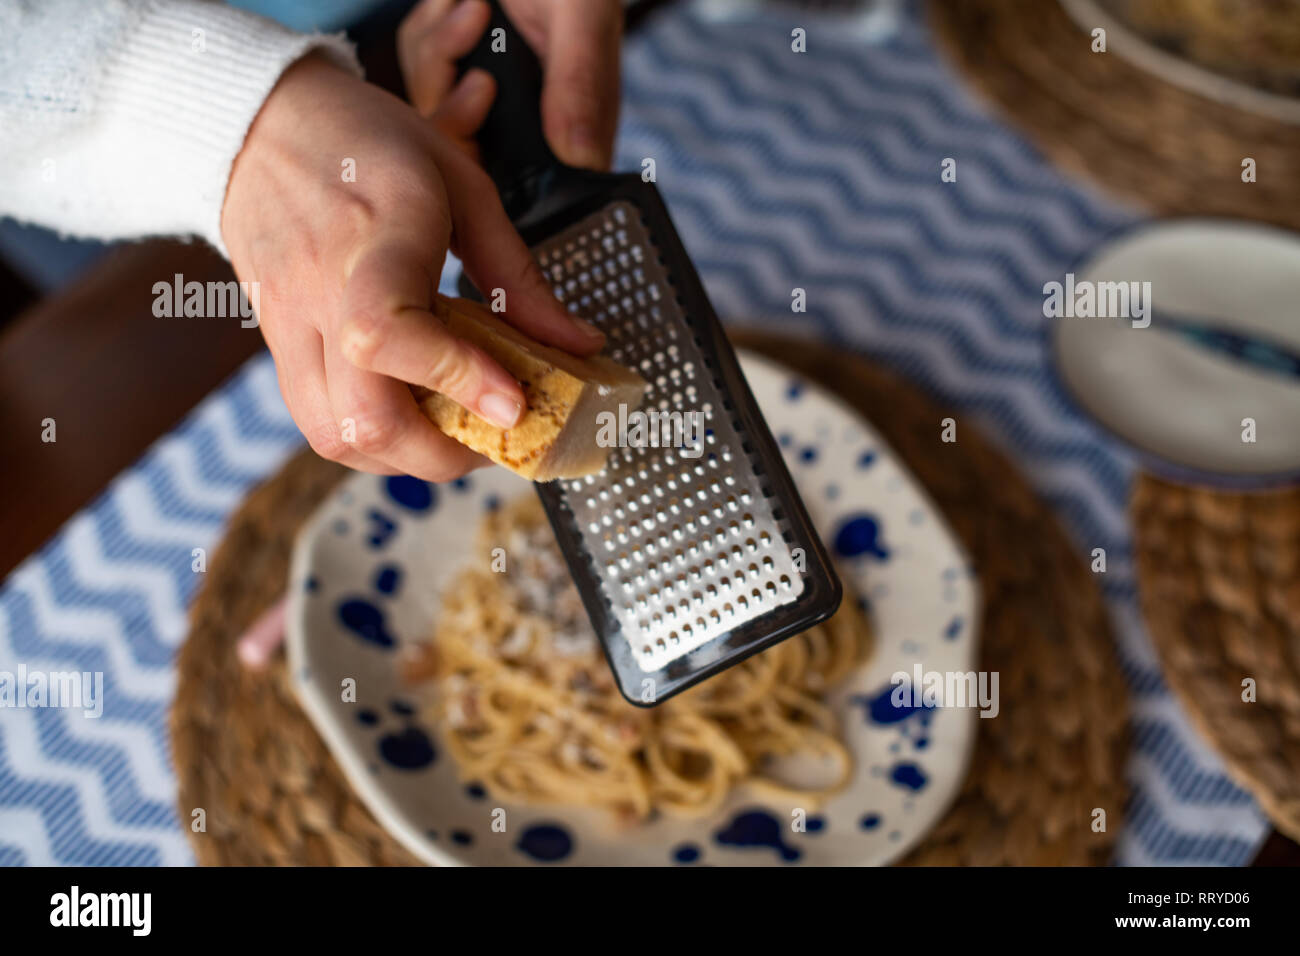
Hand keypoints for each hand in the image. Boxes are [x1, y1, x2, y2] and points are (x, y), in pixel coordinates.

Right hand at [221, 53, 604, 481]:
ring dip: (406, 459)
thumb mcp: (462, 184)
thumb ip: (519, 273)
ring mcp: (290, 328)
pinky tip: (411, 418)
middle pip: (362, 418)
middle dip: (442, 453)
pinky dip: (372, 442)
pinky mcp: (278, 348)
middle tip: (495, 437)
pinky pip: (318, 423)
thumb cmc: (369, 146)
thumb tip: (580, 344)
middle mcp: (321, 294)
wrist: (262, 128)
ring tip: (455, 433)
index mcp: (372, 239)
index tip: (512, 402)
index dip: (455, 377)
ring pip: (335, 437)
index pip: (389, 332)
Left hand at [398, 0, 622, 169]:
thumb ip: (579, 81)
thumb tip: (580, 157)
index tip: (480, 92)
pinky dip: (429, 36)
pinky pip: (422, 78)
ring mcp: (492, 103)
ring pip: (436, 115)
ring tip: (472, 4)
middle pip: (468, 157)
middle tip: (473, 34)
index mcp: (575, 126)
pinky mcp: (458, 77)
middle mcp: (531, 124)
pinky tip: (456, 4)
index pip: (532, 186)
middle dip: (453, 98)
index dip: (489, 166)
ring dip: (440, 53)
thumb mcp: (581, 14)